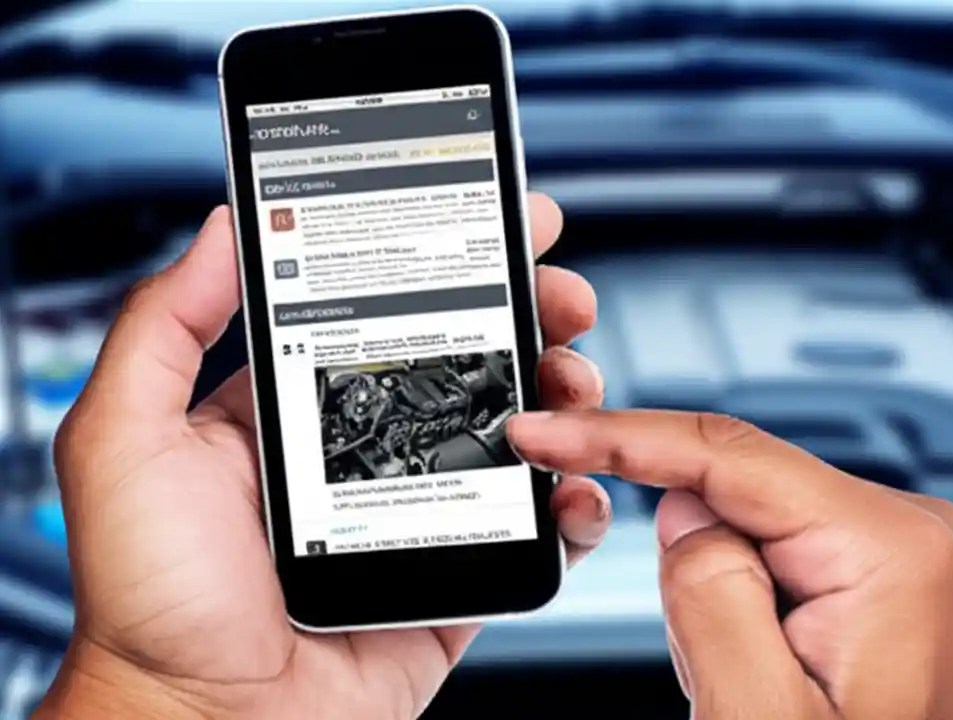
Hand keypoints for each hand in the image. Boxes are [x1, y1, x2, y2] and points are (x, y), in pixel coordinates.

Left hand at [35, 195, 610, 719]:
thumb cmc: (153, 601)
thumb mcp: (128, 439)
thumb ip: (163, 325)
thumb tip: (222, 227)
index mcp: (295, 411)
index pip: (388, 314)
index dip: (450, 263)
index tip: (496, 220)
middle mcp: (366, 452)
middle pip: (471, 362)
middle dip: (529, 314)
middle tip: (561, 291)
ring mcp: (422, 511)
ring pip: (516, 434)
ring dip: (562, 394)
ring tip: (571, 379)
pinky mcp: (462, 574)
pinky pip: (535, 530)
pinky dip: (572, 502)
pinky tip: (572, 483)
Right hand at [508, 410, 952, 719]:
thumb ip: (708, 593)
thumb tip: (685, 509)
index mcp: (891, 549)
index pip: (728, 455)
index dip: (618, 439)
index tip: (543, 432)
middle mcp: (916, 535)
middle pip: (745, 503)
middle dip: (699, 571)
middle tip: (722, 676)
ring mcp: (913, 559)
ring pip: (761, 541)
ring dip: (732, 608)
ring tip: (769, 697)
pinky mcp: (898, 585)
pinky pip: (793, 570)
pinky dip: (759, 618)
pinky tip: (787, 684)